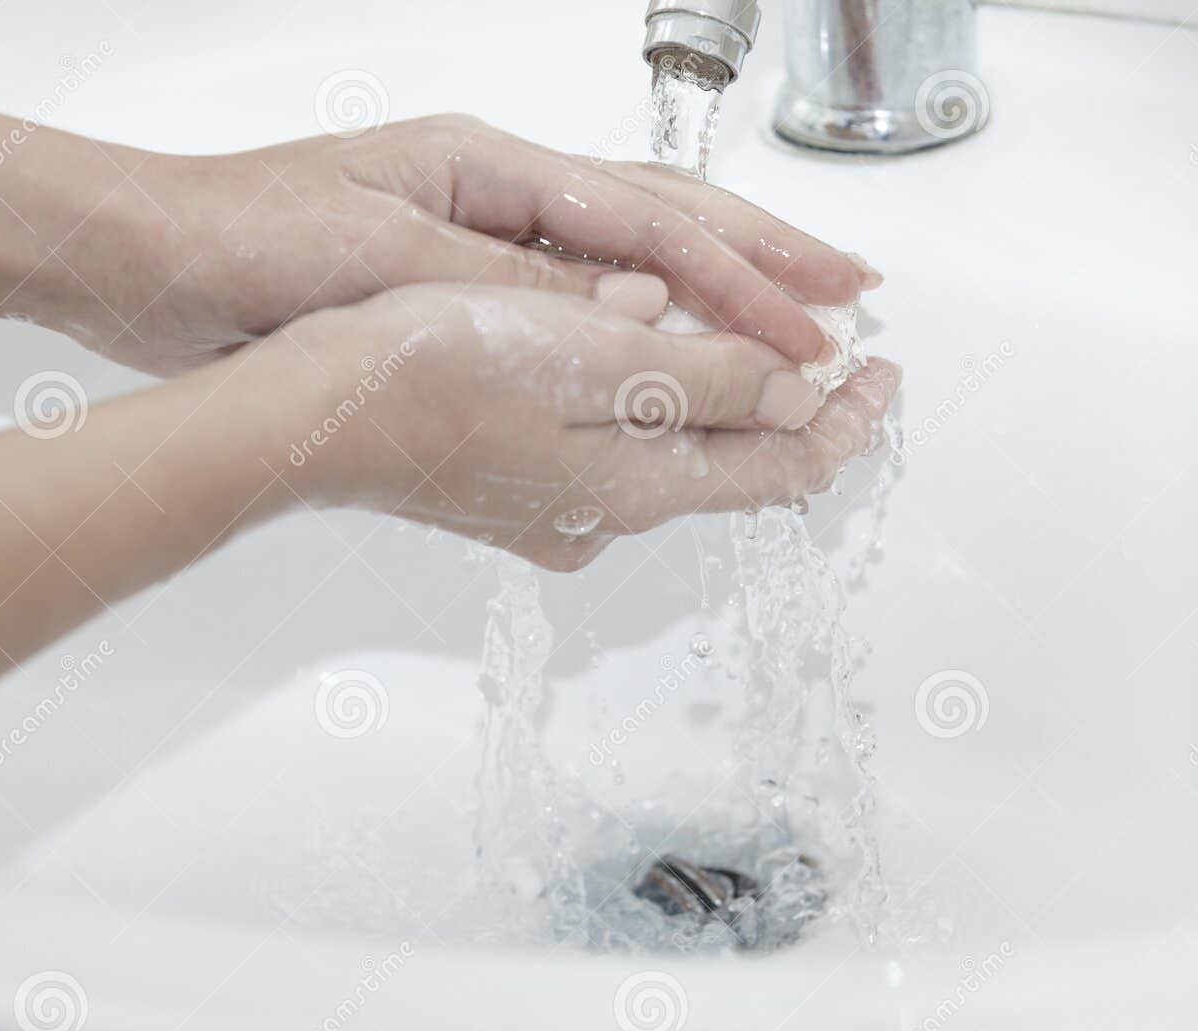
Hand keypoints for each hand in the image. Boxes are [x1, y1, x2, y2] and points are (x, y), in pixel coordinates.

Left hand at [70, 116, 879, 374]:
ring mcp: (485, 242)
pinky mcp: (459, 293)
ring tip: (789, 323)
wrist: (152, 266)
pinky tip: (673, 356)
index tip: (813, 326)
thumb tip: (633, 318)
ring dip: (714, 296)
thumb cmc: (246, 236)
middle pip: (664, 222)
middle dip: (763, 259)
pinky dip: (636, 335)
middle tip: (849, 294)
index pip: (651, 225)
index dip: (742, 280)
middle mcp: (502, 198)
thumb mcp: (385, 256)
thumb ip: (510, 288)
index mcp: (494, 169)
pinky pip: (573, 315)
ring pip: (629, 267)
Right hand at [265, 274, 900, 571]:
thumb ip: (710, 382)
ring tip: (750, 347)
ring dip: (723, 405)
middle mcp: (606, 516)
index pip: (787, 466)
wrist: (310, 416)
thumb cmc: (430, 376)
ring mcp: (557, 512)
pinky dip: (651, 410)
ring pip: (674, 458)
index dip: (852, 418)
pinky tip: (637, 364)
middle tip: (837, 353)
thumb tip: (798, 396)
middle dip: (795, 408)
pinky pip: (613, 452)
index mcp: (639, 485)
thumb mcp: (593, 359)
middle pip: (737, 469)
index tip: (886, 369)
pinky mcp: (514, 494)